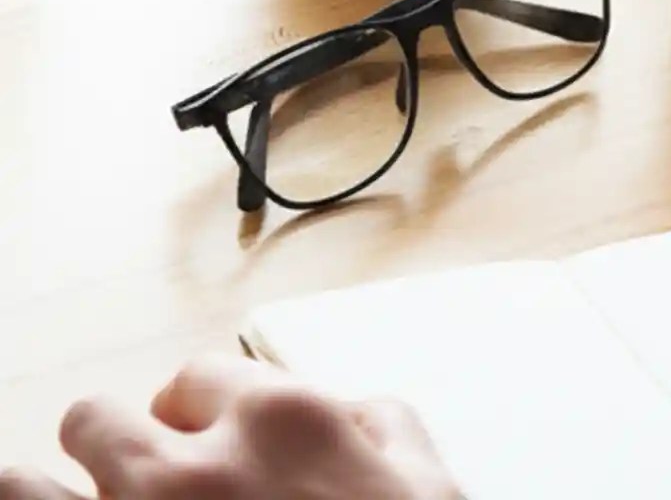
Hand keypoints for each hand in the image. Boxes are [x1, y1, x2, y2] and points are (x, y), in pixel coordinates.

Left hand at [0, 355, 459, 499]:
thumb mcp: (434, 491)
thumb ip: (389, 429)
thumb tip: (356, 411)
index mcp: (284, 422)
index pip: (202, 378)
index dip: (204, 414)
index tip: (210, 444)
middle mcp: (193, 466)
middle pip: (101, 419)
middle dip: (120, 452)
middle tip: (153, 490)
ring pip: (23, 484)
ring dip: (46, 496)